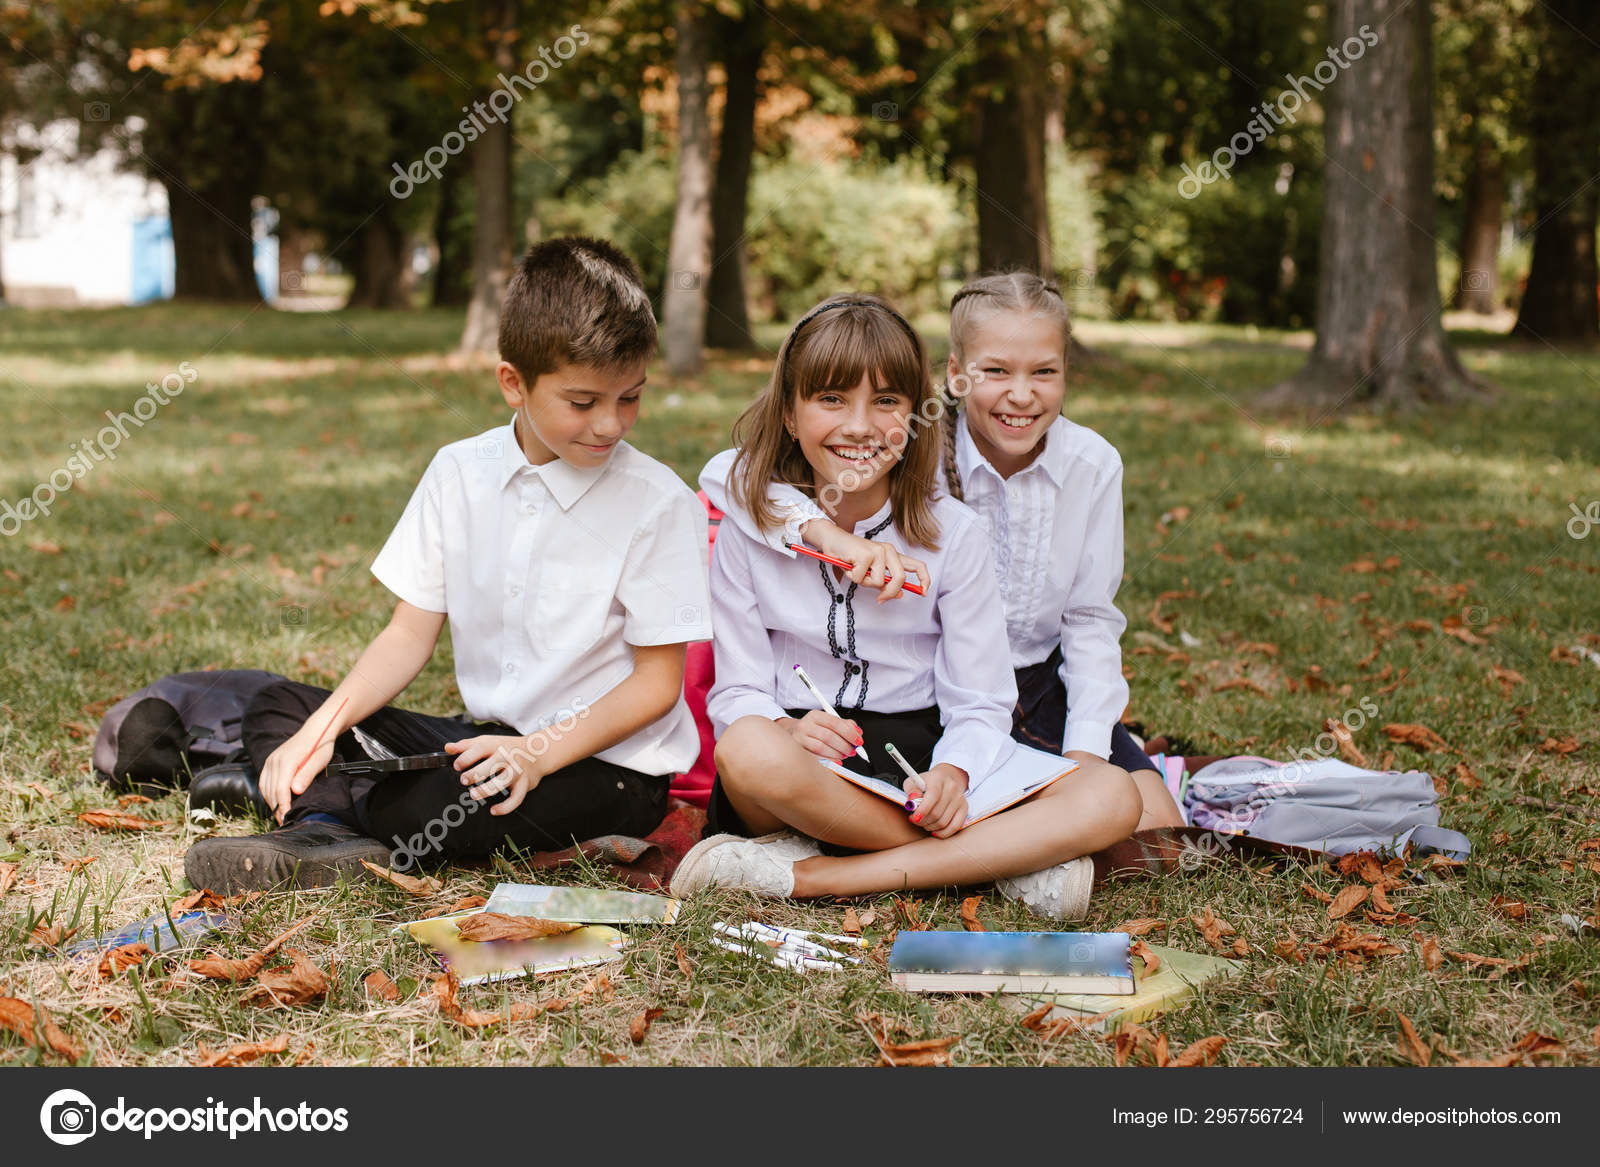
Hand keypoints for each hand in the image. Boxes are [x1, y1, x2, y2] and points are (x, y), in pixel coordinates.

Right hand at [259, 728, 336, 824]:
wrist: (316, 730)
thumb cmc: (320, 747)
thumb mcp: (318, 762)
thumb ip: (306, 776)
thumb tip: (294, 791)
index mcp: (286, 762)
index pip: (280, 790)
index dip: (283, 806)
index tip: (288, 818)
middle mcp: (274, 761)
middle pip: (271, 791)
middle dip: (277, 808)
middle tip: (284, 821)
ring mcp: (270, 760)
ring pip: (266, 787)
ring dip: (271, 802)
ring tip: (280, 814)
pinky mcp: (270, 761)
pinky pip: (264, 781)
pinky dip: (268, 794)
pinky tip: (275, 801)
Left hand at [446, 733, 544, 815]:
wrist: (538, 752)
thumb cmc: (507, 747)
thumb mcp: (488, 741)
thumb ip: (466, 745)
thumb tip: (448, 748)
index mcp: (496, 745)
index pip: (481, 748)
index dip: (467, 757)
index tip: (456, 765)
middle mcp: (508, 757)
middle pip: (492, 765)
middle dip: (476, 773)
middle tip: (464, 780)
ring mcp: (517, 771)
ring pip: (503, 781)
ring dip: (488, 789)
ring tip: (473, 795)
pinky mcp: (525, 785)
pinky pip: (517, 798)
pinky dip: (506, 807)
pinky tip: (494, 810)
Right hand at [777, 710, 863, 761]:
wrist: (791, 734)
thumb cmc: (813, 729)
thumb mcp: (827, 722)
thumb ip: (844, 725)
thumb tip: (857, 732)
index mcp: (815, 715)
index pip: (835, 723)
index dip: (850, 733)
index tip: (858, 740)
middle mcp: (805, 725)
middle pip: (829, 736)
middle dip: (844, 746)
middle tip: (852, 750)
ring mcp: (799, 739)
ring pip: (821, 748)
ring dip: (837, 754)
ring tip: (844, 755)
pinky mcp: (797, 751)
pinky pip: (815, 758)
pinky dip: (829, 760)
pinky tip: (836, 760)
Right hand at [801, 520, 928, 601]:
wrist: (833, 540)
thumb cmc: (851, 556)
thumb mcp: (871, 571)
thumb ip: (886, 582)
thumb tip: (900, 595)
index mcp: (893, 555)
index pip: (917, 565)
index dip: (924, 580)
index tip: (923, 592)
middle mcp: (888, 551)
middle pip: (900, 579)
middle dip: (890, 593)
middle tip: (880, 599)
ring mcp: (877, 551)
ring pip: (877, 582)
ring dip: (863, 582)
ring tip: (856, 571)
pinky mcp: (865, 554)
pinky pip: (861, 578)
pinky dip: (852, 577)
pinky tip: (849, 566)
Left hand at [905, 763, 968, 836]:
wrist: (944, 779)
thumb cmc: (925, 784)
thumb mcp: (913, 782)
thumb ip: (911, 791)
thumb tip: (912, 802)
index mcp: (938, 778)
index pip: (932, 797)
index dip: (923, 810)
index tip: (913, 818)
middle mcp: (951, 787)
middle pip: (937, 813)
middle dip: (922, 821)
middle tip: (915, 820)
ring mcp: (959, 798)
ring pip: (943, 822)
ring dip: (930, 827)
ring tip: (923, 822)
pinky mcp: (964, 808)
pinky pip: (955, 826)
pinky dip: (943, 833)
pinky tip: (934, 831)